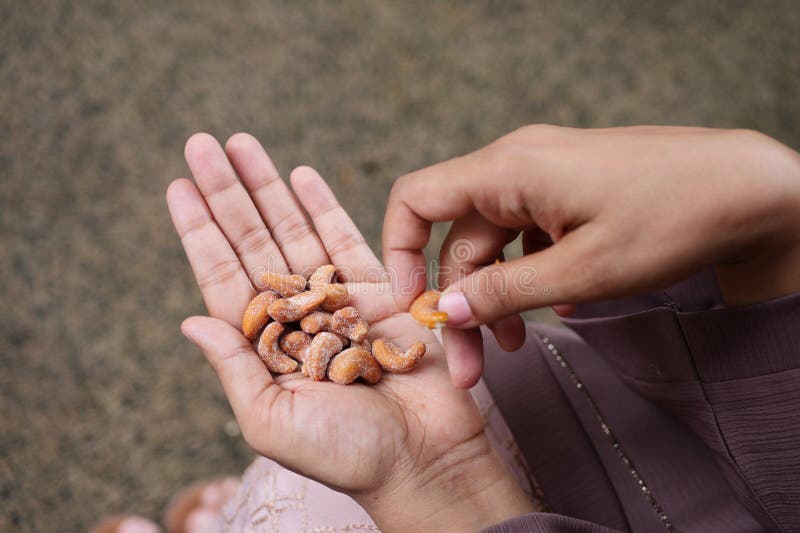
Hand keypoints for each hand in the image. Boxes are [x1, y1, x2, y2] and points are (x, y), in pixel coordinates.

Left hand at [166, 133, 532, 530]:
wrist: (424, 458)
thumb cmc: (345, 454)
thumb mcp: (270, 420)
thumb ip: (234, 368)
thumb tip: (188, 321)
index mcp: (263, 345)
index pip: (223, 275)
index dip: (200, 230)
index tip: (178, 185)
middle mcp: (296, 316)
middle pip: (254, 240)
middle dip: (228, 192)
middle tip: (202, 143)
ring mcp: (337, 300)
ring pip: (295, 230)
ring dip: (268, 186)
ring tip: (241, 144)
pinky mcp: (380, 292)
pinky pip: (346, 240)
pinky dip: (324, 206)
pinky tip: (300, 175)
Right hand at [384, 125, 799, 386]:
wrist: (748, 189)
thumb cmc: (670, 220)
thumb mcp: (582, 271)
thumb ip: (503, 292)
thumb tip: (444, 311)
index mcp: (508, 169)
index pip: (417, 198)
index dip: (399, 251)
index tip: (411, 305)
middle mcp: (516, 163)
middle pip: (459, 236)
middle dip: (460, 302)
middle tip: (472, 367)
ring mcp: (544, 174)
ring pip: (494, 241)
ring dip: (496, 294)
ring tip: (517, 345)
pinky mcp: (568, 189)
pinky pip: (527, 235)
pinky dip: (528, 275)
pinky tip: (555, 309)